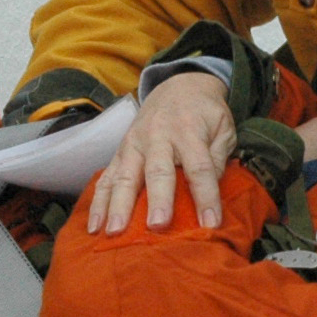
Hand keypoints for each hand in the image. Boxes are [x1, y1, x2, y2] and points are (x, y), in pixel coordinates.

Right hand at [87, 70, 235, 234]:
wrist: (178, 85)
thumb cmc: (205, 113)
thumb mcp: (224, 128)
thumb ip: (217, 159)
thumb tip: (210, 193)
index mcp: (188, 131)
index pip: (199, 167)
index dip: (206, 196)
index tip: (211, 224)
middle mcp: (157, 136)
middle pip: (157, 171)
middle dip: (157, 199)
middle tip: (157, 225)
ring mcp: (133, 144)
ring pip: (124, 176)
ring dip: (118, 205)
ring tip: (113, 231)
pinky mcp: (119, 152)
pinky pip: (106, 178)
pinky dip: (98, 202)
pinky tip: (93, 226)